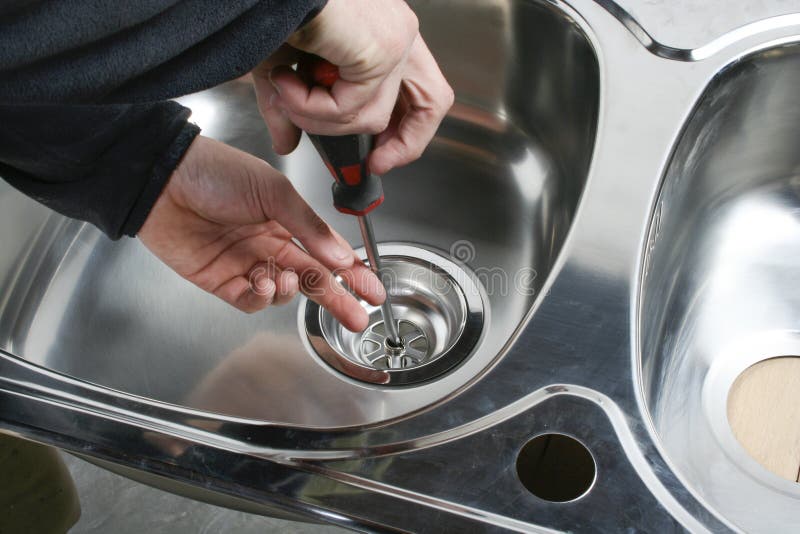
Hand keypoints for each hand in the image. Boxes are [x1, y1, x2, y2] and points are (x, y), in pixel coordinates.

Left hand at [138, 135, 384, 330]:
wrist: (163, 179)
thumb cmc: (216, 172)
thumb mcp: (274, 191)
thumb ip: (310, 227)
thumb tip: (342, 257)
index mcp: (287, 220)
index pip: (328, 252)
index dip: (352, 273)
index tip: (373, 290)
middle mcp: (269, 244)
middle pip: (312, 278)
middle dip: (336, 299)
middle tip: (357, 318)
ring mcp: (246, 263)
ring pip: (282, 292)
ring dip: (291, 290)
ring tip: (287, 276)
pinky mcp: (220, 280)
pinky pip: (251, 300)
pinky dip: (261, 297)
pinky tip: (261, 282)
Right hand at [251, 0, 453, 174]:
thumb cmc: (269, 11)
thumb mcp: (282, 69)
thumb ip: (292, 109)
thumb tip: (285, 143)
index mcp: (385, 33)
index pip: (422, 91)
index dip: (406, 133)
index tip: (378, 157)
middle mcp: (398, 32)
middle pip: (432, 104)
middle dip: (404, 145)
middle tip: (373, 164)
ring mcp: (395, 39)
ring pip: (372, 118)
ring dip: (318, 120)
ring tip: (284, 94)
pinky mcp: (381, 49)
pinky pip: (351, 110)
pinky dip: (312, 109)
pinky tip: (286, 82)